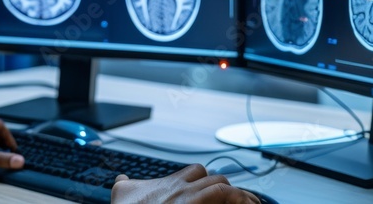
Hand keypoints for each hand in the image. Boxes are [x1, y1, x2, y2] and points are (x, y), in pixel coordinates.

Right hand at [111, 164, 260, 203]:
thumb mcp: (121, 192)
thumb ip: (124, 182)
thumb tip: (121, 176)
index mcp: (169, 184)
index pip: (195, 171)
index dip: (205, 179)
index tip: (211, 190)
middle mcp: (182, 189)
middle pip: (214, 178)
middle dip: (225, 188)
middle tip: (235, 201)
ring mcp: (191, 199)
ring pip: (223, 186)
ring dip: (238, 195)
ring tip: (251, 203)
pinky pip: (226, 196)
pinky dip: (240, 199)